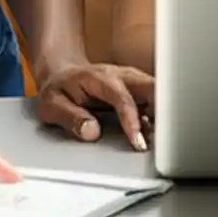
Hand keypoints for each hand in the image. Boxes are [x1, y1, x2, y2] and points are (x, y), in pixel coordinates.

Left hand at [36, 62, 153, 151]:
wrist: (62, 74)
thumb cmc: (58, 89)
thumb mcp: (52, 104)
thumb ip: (70, 118)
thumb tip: (92, 132)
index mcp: (102, 78)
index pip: (123, 97)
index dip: (132, 120)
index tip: (137, 142)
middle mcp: (123, 77)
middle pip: (154, 89)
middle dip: (162, 113)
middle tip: (161, 141)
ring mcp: (134, 83)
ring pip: (161, 95)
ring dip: (164, 117)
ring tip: (160, 142)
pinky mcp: (140, 92)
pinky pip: (158, 103)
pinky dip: (161, 119)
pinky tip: (156, 136)